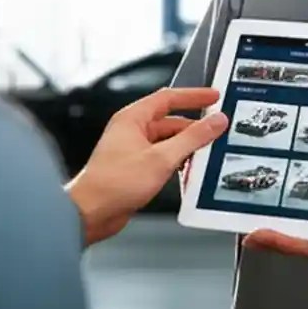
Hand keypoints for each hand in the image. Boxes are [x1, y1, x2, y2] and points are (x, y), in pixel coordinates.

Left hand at [66, 88, 228, 245]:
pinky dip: (177, 161)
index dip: (193, 95)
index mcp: (133, 118)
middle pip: (170, 121)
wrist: (91, 213)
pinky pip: (162, 157)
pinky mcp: (135, 168)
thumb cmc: (113, 183)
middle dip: (194, 126)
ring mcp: (133, 150)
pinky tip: (190, 170)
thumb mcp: (162, 158)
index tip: (213, 97)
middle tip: (216, 129)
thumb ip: (192, 138)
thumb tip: (215, 121)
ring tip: (207, 152)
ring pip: (168, 141)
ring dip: (187, 146)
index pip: (168, 97)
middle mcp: (131, 131)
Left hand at [242, 156, 307, 257]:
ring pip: (294, 220)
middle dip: (267, 230)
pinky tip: (262, 186)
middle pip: (295, 234)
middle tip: (237, 220)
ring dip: (269, 213)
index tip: (260, 234)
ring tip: (237, 203)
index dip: (286, 241)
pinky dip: (281, 198)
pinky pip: (299, 203)